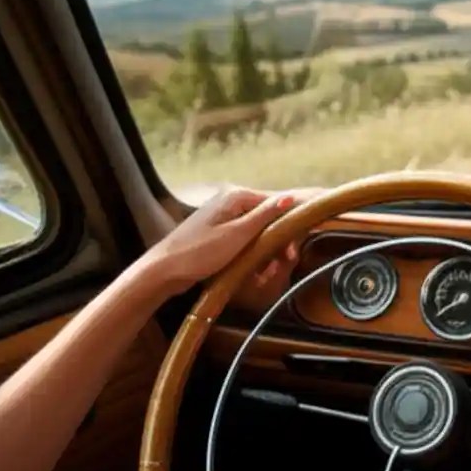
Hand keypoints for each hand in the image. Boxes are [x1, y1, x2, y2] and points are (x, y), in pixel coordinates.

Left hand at [144, 186, 322, 298]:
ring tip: (269, 272)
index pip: (277, 200)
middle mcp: (233, 203)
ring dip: (268, 252)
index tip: (306, 235)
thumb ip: (265, 215)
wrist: (164, 271)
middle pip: (270, 218)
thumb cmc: (199, 252)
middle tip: (287, 261)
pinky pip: (247, 241)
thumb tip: (290, 197)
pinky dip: (254, 255)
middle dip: (281, 241)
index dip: (294, 218)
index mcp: (237, 198)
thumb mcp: (237, 235)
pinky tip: (256, 272)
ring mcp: (226, 219)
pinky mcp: (221, 234)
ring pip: (260, 232)